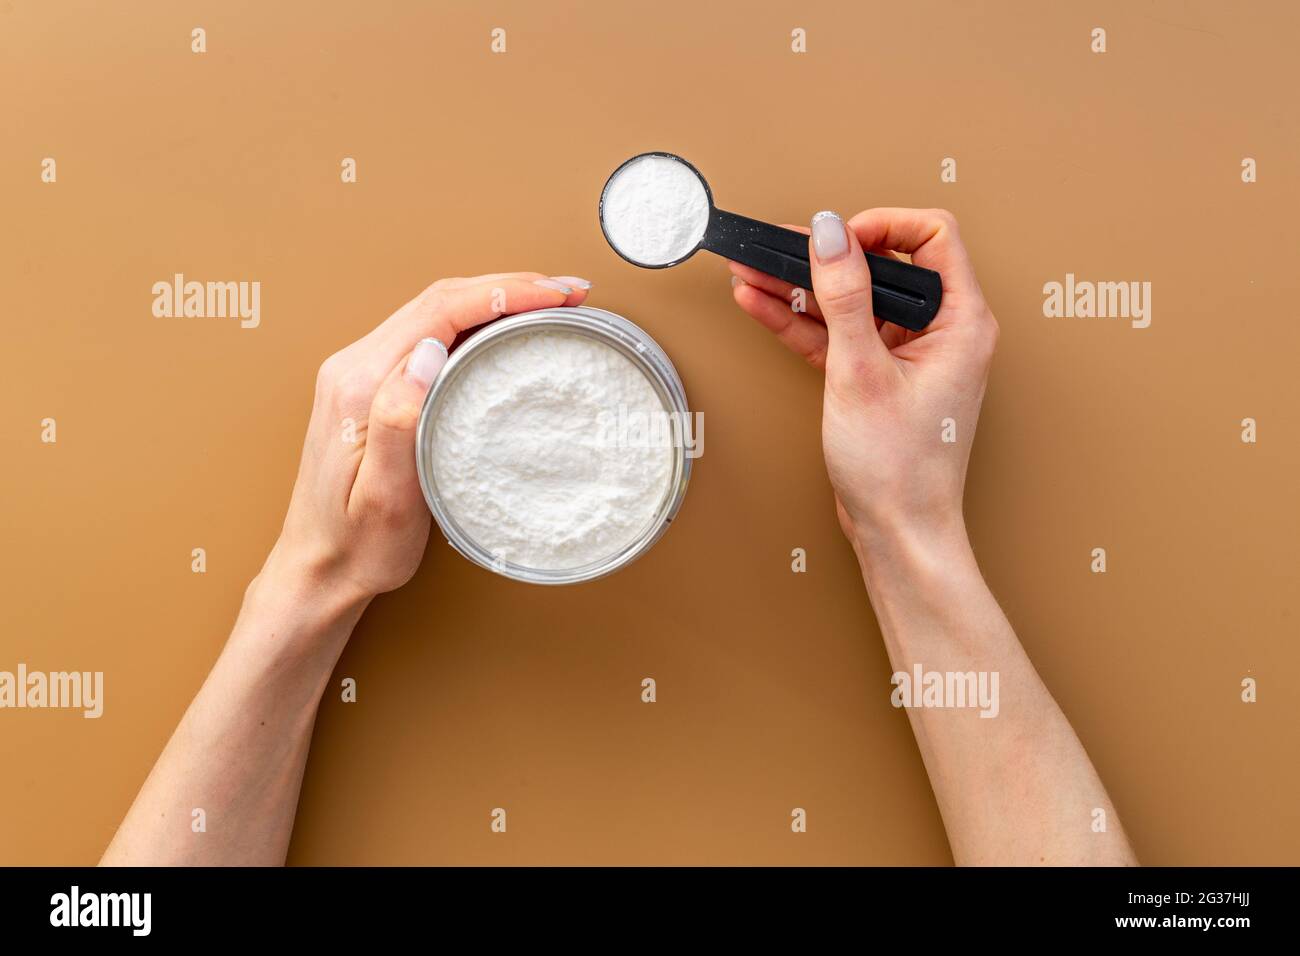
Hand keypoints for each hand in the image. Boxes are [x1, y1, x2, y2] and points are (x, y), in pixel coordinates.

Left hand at [262, 272, 590, 603]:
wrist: (319, 570)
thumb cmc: (355, 545)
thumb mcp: (385, 495)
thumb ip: (399, 418)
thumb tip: (430, 352)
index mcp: (359, 385)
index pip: (440, 312)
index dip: (504, 293)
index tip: (553, 295)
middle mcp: (355, 368)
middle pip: (440, 299)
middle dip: (510, 286)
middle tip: (567, 293)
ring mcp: (362, 374)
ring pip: (437, 312)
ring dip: (495, 299)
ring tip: (548, 303)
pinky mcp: (373, 387)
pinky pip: (430, 335)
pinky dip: (476, 322)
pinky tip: (504, 330)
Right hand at [728, 209, 996, 552]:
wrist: (898, 532)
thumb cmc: (901, 469)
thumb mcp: (862, 372)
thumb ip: (844, 297)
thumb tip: (830, 234)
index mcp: (961, 321)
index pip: (933, 236)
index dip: (882, 226)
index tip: (837, 236)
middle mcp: (940, 332)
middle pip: (881, 267)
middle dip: (824, 256)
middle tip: (777, 246)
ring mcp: (906, 355)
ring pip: (851, 301)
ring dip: (800, 287)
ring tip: (751, 270)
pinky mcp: (877, 377)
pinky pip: (837, 334)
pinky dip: (800, 322)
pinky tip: (762, 303)